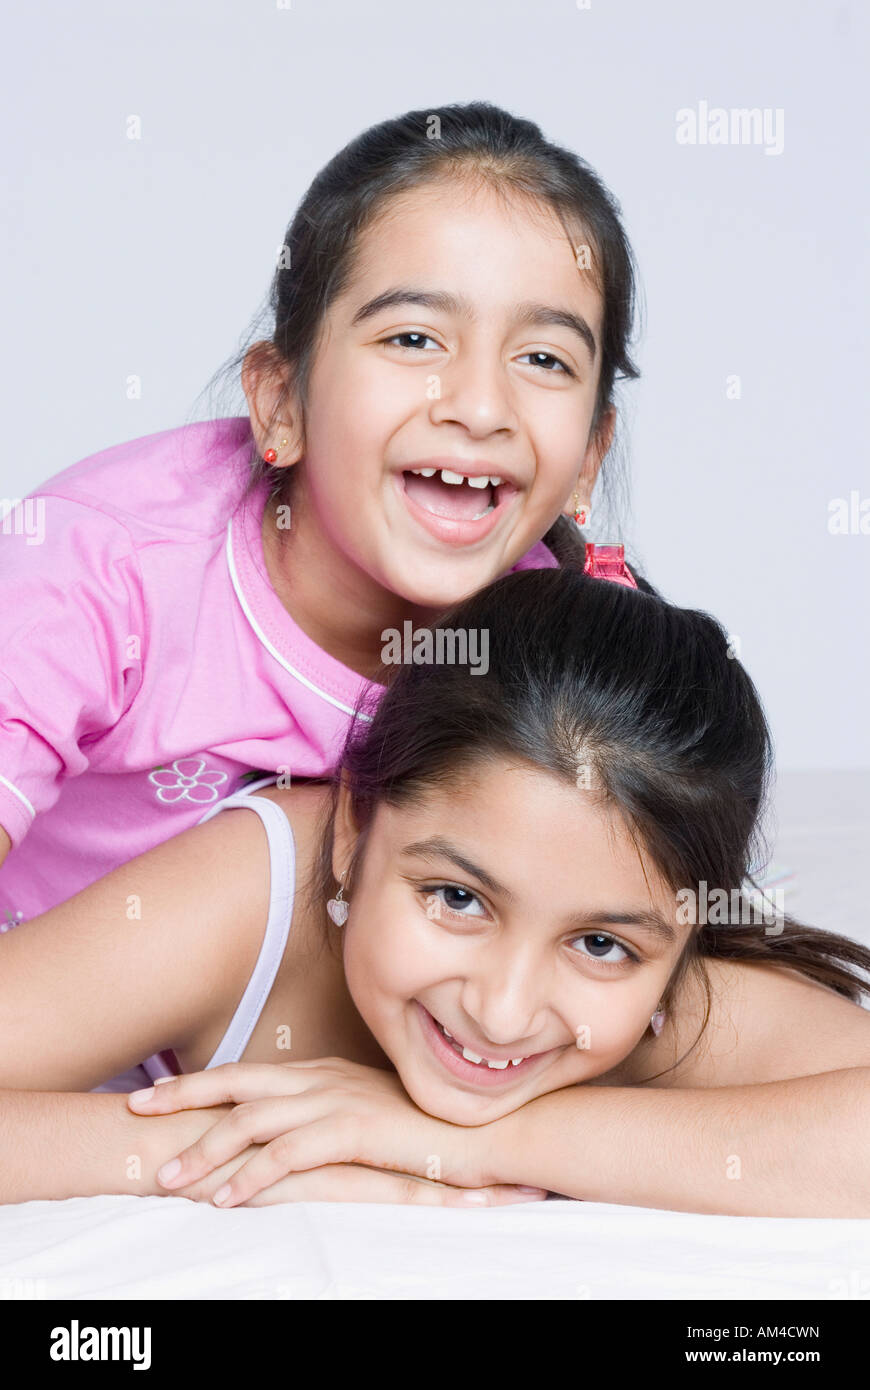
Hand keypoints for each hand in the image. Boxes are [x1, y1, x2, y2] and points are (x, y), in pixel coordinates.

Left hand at [128, 1058, 546, 1207]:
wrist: (484, 1133)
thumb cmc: (428, 1130)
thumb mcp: (368, 1115)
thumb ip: (330, 1117)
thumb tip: (294, 1135)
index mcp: (323, 1073)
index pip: (249, 1074)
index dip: (200, 1082)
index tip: (157, 1093)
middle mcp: (323, 1078)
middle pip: (238, 1083)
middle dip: (183, 1096)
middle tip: (137, 1112)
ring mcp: (337, 1100)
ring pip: (254, 1121)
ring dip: (207, 1150)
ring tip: (169, 1178)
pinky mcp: (354, 1130)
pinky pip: (290, 1153)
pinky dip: (252, 1176)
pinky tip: (227, 1199)